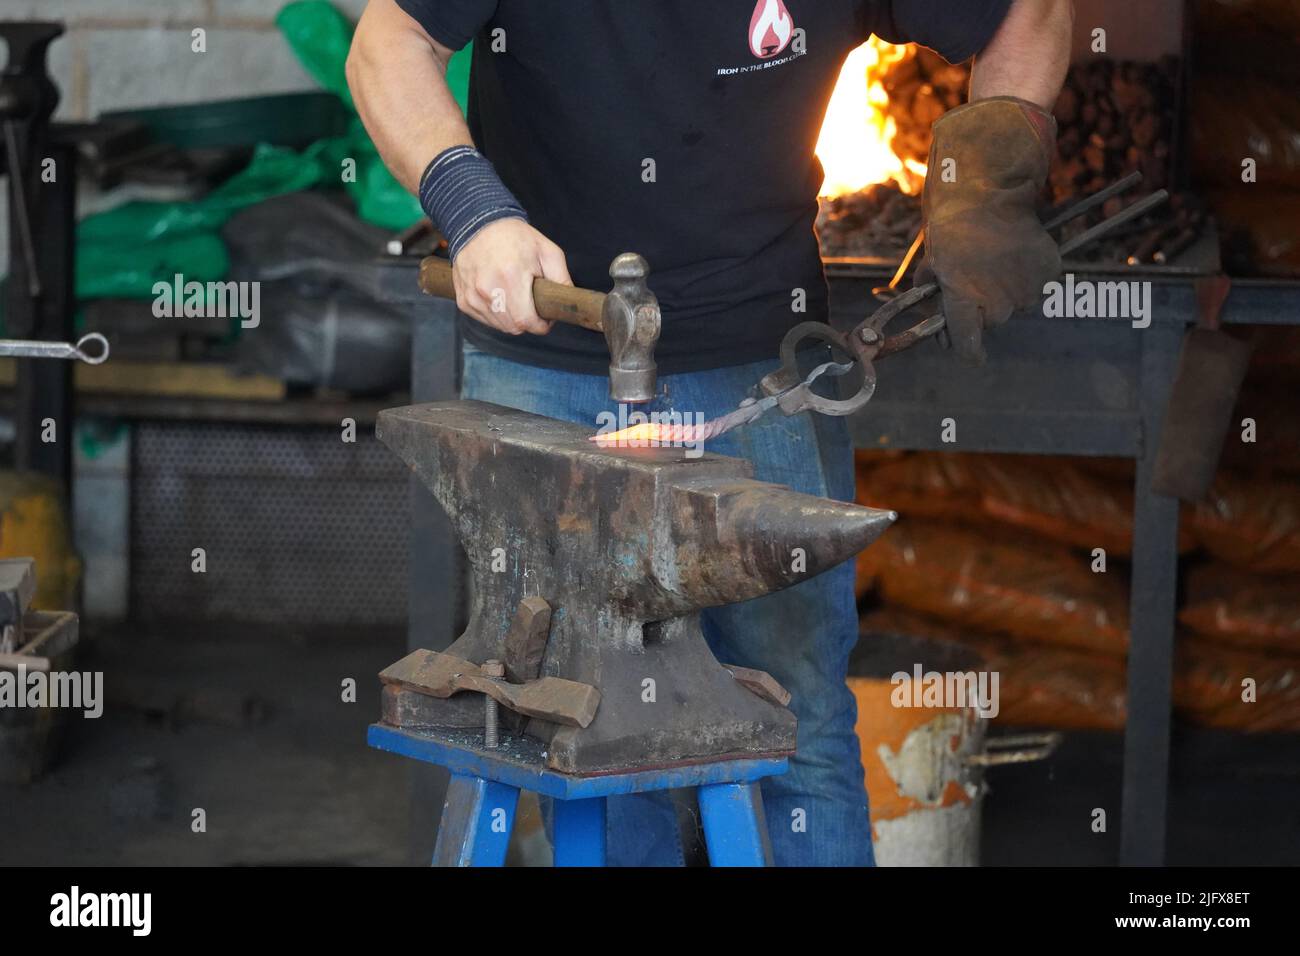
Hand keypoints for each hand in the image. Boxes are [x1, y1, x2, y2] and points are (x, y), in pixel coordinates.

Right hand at [452, 218, 571, 334]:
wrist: (479, 225)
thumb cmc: (516, 238)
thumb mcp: (547, 251)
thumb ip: (562, 279)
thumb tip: (567, 304)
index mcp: (510, 277)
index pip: (527, 322)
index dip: (541, 325)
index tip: (546, 318)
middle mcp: (487, 289)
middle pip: (514, 327)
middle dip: (528, 322)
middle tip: (532, 305)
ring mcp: (472, 296)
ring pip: (500, 326)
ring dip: (511, 318)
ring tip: (515, 296)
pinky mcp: (463, 300)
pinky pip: (485, 320)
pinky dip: (496, 314)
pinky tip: (499, 295)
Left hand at [919, 97, 1060, 364]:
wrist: (990, 192)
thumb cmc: (954, 229)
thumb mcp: (933, 262)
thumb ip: (931, 296)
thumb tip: (931, 317)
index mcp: (965, 300)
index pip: (967, 345)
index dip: (966, 350)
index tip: (970, 353)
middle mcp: (998, 301)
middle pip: (993, 322)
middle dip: (983, 308)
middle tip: (976, 281)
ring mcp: (1027, 288)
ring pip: (1016, 305)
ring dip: (1006, 292)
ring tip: (995, 262)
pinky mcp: (1048, 273)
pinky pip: (1036, 287)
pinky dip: (1027, 277)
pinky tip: (1014, 256)